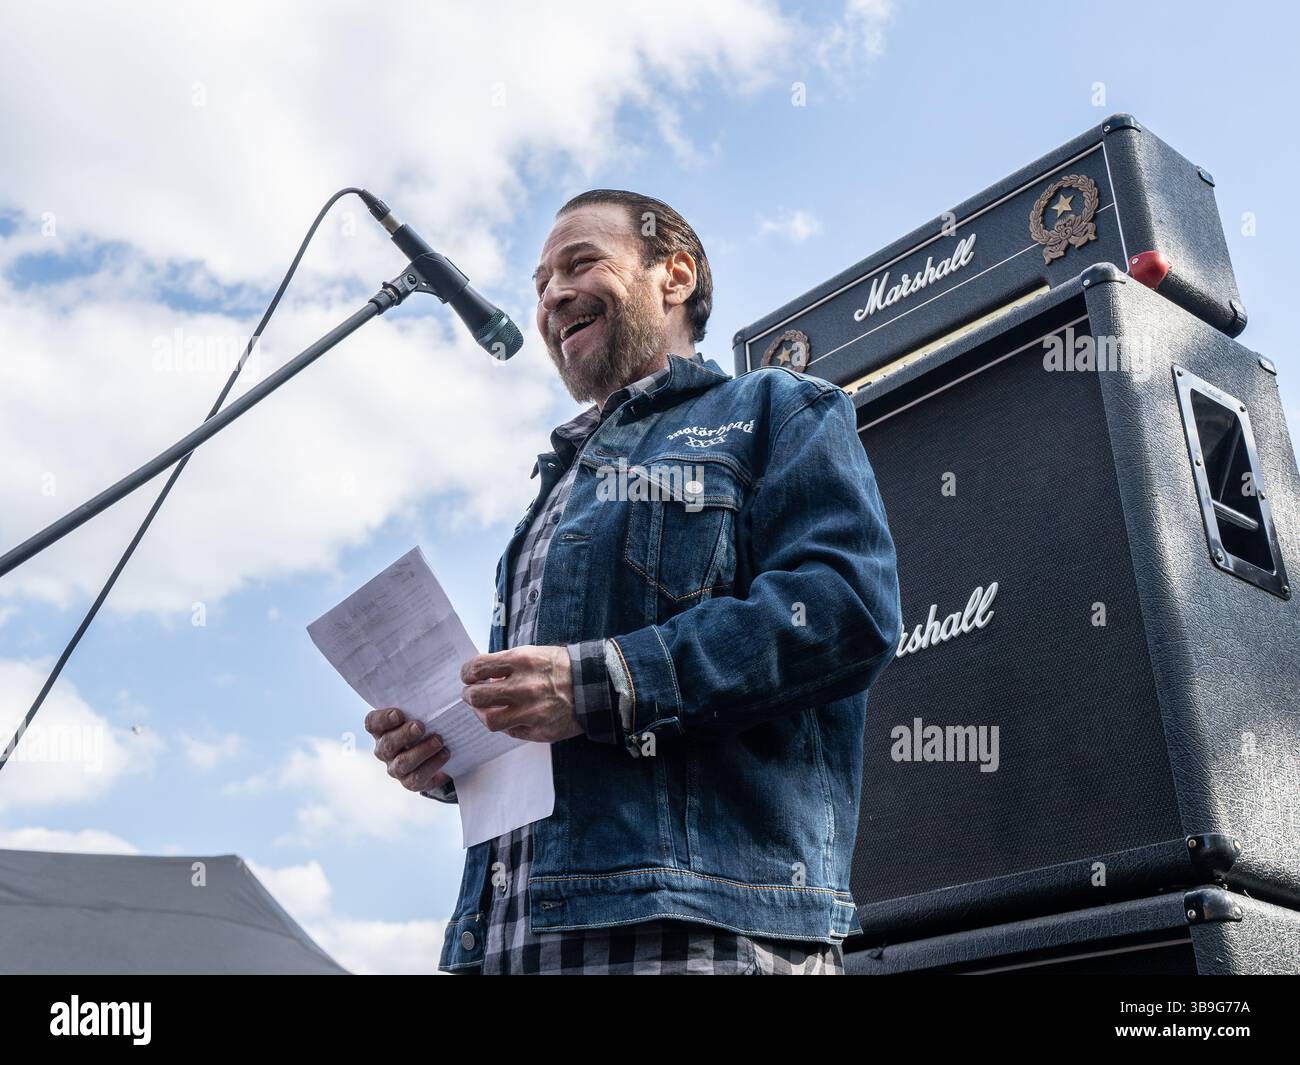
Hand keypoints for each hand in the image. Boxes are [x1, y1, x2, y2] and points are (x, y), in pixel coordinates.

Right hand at [364, 706, 450, 792]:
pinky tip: (445, 754)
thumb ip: (421, 702)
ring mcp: (395, 767)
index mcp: (383, 729)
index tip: (398, 713)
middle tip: (420, 726)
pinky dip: (432, 765)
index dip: (382, 719)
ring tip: (438, 740)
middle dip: (404, 735)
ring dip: (421, 751)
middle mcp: (385, 749)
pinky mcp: (410, 782)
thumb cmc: (428, 726)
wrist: (439, 753)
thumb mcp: (423, 712)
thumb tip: (434, 683)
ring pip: (402, 763)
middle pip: (387, 744)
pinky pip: (417, 777)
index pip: (372, 723)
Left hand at [460, 645, 581, 743]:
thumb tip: (483, 675)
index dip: (467, 674)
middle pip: (477, 697)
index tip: (468, 677)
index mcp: (521, 661)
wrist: (594, 685)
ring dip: (482, 714)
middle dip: (469, 695)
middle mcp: (524, 687)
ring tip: (485, 709)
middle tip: (471, 694)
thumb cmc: (561, 667)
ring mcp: (532, 711)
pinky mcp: (539, 730)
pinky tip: (510, 717)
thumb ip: (506, 663)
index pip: (477, 668)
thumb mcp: (533, 653)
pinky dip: (507, 725)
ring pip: (490, 720)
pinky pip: (511, 732)